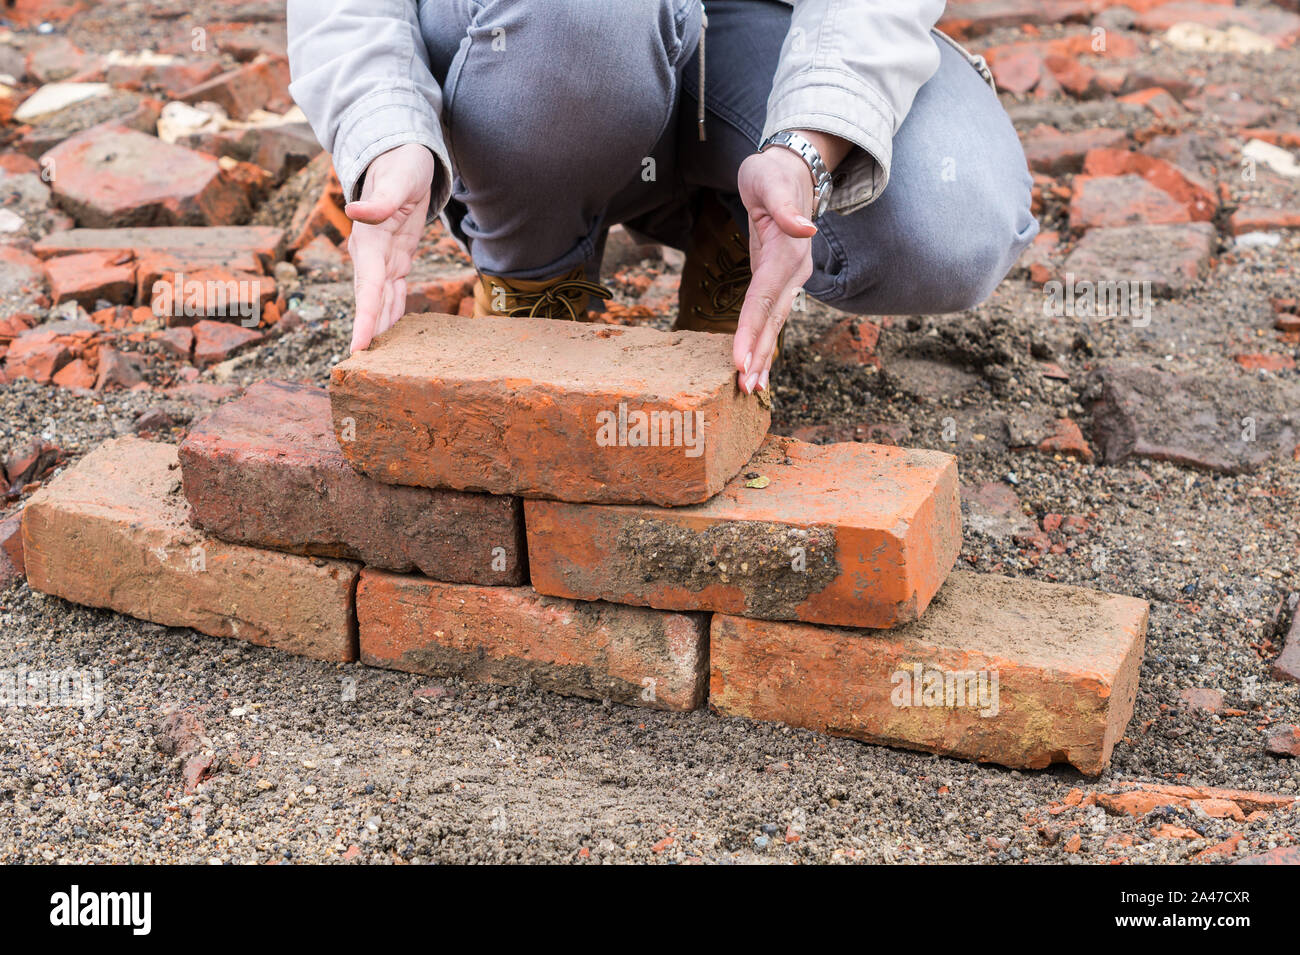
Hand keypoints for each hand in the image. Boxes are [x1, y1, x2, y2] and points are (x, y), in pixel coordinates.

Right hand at [344, 143, 436, 351]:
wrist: (402, 157)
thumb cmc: (401, 165)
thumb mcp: (397, 178)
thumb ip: (379, 200)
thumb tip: (353, 211)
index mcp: (370, 242)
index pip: (367, 289)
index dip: (365, 318)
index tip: (359, 346)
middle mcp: (372, 256)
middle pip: (371, 302)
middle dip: (368, 334)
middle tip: (365, 370)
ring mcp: (384, 259)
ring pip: (382, 302)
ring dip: (381, 328)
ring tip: (382, 362)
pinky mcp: (397, 259)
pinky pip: (395, 292)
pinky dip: (394, 313)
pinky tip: (395, 333)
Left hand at [733, 130, 850, 392]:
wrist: (793, 172)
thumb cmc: (773, 174)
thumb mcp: (771, 180)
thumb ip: (786, 205)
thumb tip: (806, 227)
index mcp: (788, 251)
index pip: (764, 296)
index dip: (752, 329)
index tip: (739, 358)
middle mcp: (794, 270)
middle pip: (772, 318)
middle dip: (759, 353)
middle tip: (746, 386)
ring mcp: (791, 278)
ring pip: (774, 322)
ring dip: (763, 355)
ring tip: (752, 386)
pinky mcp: (781, 281)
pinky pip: (770, 316)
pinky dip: (763, 340)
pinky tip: (755, 363)